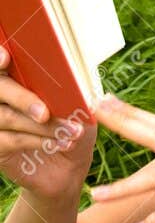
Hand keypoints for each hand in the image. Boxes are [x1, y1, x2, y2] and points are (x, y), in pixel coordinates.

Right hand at [0, 44, 96, 201]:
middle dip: (22, 98)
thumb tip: (74, 82)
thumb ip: (72, 89)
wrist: (70, 165)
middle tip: (44, 113)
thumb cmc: (73, 125)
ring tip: (69, 132)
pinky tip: (57, 143)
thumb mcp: (79, 105)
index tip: (6, 57)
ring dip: (40, 126)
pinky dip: (35, 141)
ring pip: (7, 117)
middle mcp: (2, 97)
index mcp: (20, 77)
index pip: (1, 61)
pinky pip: (8, 140)